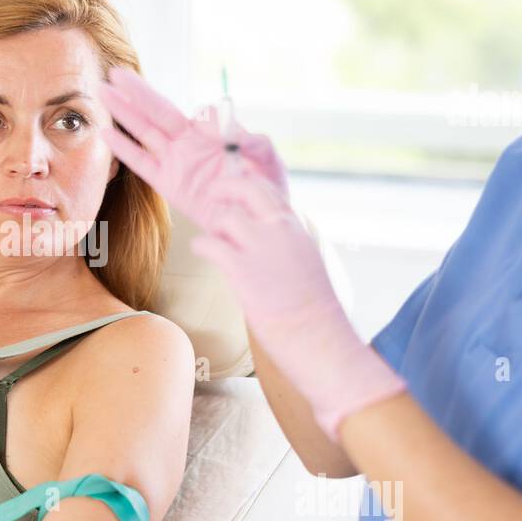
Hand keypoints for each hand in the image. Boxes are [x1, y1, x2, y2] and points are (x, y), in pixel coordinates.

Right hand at [95, 67, 289, 227]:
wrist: (259, 220)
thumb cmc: (267, 187)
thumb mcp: (267, 158)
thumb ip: (253, 140)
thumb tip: (231, 129)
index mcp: (211, 132)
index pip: (190, 111)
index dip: (177, 104)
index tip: (175, 104)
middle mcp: (189, 143)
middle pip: (157, 112)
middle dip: (135, 93)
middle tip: (113, 73)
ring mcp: (177, 163)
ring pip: (145, 133)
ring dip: (124, 113)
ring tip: (103, 94)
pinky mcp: (170, 185)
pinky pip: (143, 165)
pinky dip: (125, 150)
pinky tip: (107, 134)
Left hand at [188, 171, 406, 440]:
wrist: (320, 339)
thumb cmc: (313, 311)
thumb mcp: (304, 262)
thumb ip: (285, 244)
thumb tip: (265, 240)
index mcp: (297, 229)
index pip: (269, 189)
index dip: (247, 181)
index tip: (235, 183)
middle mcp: (281, 230)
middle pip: (247, 188)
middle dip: (225, 187)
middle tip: (213, 194)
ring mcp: (262, 248)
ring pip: (226, 217)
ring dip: (214, 228)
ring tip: (214, 242)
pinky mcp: (242, 270)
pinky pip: (209, 243)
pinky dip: (201, 246)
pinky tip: (203, 252)